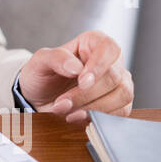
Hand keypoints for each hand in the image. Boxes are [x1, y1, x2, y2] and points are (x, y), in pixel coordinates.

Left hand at [19, 29, 133, 123]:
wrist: (38, 98)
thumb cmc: (41, 75)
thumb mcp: (40, 62)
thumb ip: (56, 58)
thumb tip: (76, 67)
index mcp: (93, 43)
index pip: (109, 48)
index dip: (99, 66)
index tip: (82, 82)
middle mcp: (110, 61)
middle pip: (114, 77)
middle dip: (86, 94)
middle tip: (62, 103)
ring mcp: (118, 83)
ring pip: (122, 95)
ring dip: (92, 108)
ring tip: (66, 110)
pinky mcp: (119, 104)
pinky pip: (121, 113)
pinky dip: (98, 118)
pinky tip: (76, 117)